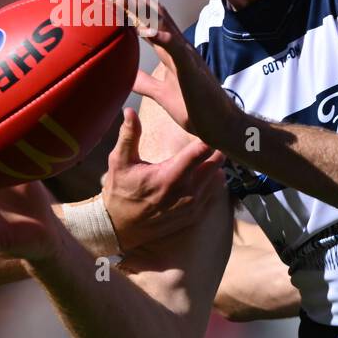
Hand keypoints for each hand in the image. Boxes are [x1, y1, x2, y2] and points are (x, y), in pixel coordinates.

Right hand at [103, 107, 225, 251]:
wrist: (121, 227)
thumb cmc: (120, 191)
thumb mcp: (119, 161)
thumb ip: (129, 135)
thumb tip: (129, 110)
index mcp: (169, 176)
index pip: (201, 151)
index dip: (209, 135)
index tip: (211, 123)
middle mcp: (186, 192)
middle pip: (216, 163)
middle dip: (216, 147)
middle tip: (212, 134)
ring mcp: (193, 206)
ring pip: (218, 177)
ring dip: (215, 165)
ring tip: (208, 152)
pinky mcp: (195, 215)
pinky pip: (214, 193)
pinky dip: (212, 181)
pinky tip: (203, 173)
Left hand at [108, 0, 244, 151]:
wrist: (219, 125)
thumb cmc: (194, 107)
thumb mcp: (162, 93)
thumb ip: (145, 81)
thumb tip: (125, 76)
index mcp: (170, 49)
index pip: (147, 19)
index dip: (130, 2)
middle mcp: (178, 45)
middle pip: (153, 12)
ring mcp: (185, 55)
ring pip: (164, 23)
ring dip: (144, 7)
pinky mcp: (191, 69)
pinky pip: (175, 50)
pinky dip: (162, 37)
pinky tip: (146, 30)